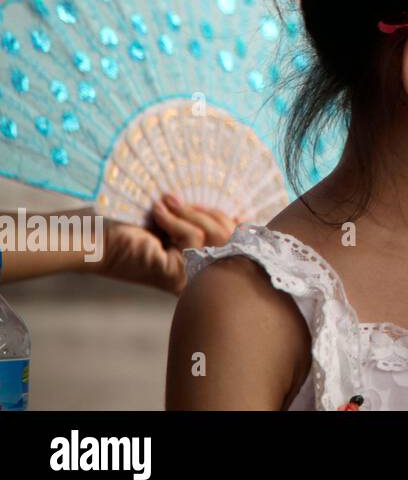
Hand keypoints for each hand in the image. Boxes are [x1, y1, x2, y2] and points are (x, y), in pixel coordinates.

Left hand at [93, 196, 241, 294]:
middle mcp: (200, 278)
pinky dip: (174, 219)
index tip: (209, 202)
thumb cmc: (130, 228)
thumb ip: (206, 222)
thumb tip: (242, 216)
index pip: (239, 243)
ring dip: (187, 211)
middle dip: (207, 210)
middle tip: (177, 199)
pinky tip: (157, 213)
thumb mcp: (178, 222)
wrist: (93, 238)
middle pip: (230, 236)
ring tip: (164, 203)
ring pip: (213, 234)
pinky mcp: (174, 274)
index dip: (231, 219)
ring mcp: (189, 279)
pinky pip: (193, 237)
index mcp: (204, 266)